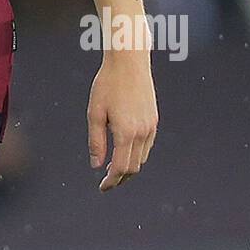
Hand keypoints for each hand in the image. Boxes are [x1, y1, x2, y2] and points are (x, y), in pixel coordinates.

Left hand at [87, 55, 156, 191]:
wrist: (129, 62)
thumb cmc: (107, 84)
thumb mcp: (95, 112)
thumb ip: (96, 141)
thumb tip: (96, 165)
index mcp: (126, 132)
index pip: (120, 168)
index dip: (111, 181)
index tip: (102, 187)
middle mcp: (142, 132)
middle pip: (133, 167)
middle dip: (120, 178)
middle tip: (106, 182)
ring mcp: (151, 126)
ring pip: (142, 158)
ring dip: (129, 167)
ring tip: (113, 168)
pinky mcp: (154, 120)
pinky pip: (147, 146)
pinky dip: (137, 154)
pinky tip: (125, 151)